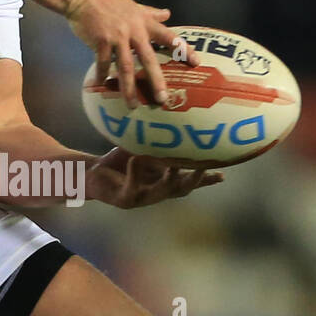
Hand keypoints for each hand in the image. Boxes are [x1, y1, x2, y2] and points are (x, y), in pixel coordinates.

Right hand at [64, 0, 198, 105]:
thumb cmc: (106, 0)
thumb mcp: (132, 5)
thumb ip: (150, 12)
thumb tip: (167, 13)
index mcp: (143, 22)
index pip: (169, 36)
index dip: (183, 49)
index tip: (196, 62)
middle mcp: (134, 30)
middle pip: (148, 58)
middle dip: (156, 80)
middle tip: (163, 99)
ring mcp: (117, 36)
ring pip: (125, 67)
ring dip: (129, 88)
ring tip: (132, 105)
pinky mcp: (101, 41)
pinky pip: (103, 63)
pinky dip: (102, 75)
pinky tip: (101, 85)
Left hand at [85, 147, 223, 208]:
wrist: (91, 175)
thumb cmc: (119, 161)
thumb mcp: (142, 148)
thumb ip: (157, 139)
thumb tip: (172, 116)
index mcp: (164, 181)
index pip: (190, 181)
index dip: (207, 180)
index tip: (224, 173)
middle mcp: (157, 191)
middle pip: (182, 189)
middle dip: (195, 180)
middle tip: (204, 167)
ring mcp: (142, 197)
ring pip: (161, 191)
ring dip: (170, 179)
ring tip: (174, 165)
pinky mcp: (125, 199)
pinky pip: (132, 187)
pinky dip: (135, 172)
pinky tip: (136, 159)